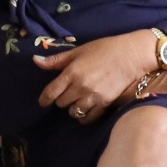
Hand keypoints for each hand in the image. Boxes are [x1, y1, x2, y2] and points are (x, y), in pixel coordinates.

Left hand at [35, 30, 158, 122]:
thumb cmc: (104, 49)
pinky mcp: (105, 103)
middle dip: (61, 99)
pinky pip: (88, 117)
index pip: (51, 92)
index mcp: (72, 72)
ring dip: (72, 108)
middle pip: (61, 103)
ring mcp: (93, 96)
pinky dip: (84, 117)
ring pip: (73, 112)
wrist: (131, 55)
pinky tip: (85, 110)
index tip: (43, 102)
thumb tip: (35, 61)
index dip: (44, 99)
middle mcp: (80, 86)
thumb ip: (56, 60)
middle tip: (66, 94)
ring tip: (76, 101)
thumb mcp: (78, 51)